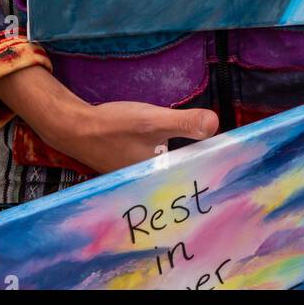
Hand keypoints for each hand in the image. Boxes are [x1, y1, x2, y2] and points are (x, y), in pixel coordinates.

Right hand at [58, 99, 218, 175]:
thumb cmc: (113, 125)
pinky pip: (154, 165)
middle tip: (217, 150)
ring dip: (179, 159)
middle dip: (196, 163)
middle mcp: (149, 184)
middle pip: (181, 173)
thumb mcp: (152, 120)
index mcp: (159, 178)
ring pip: (168, 170)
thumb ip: (183, 123)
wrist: (75, 127)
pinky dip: (162, 157)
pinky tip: (166, 147)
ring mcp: (138, 177)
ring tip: (200, 148)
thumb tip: (215, 124)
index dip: (210, 163)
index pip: (194, 173)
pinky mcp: (129, 169)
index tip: (228, 155)